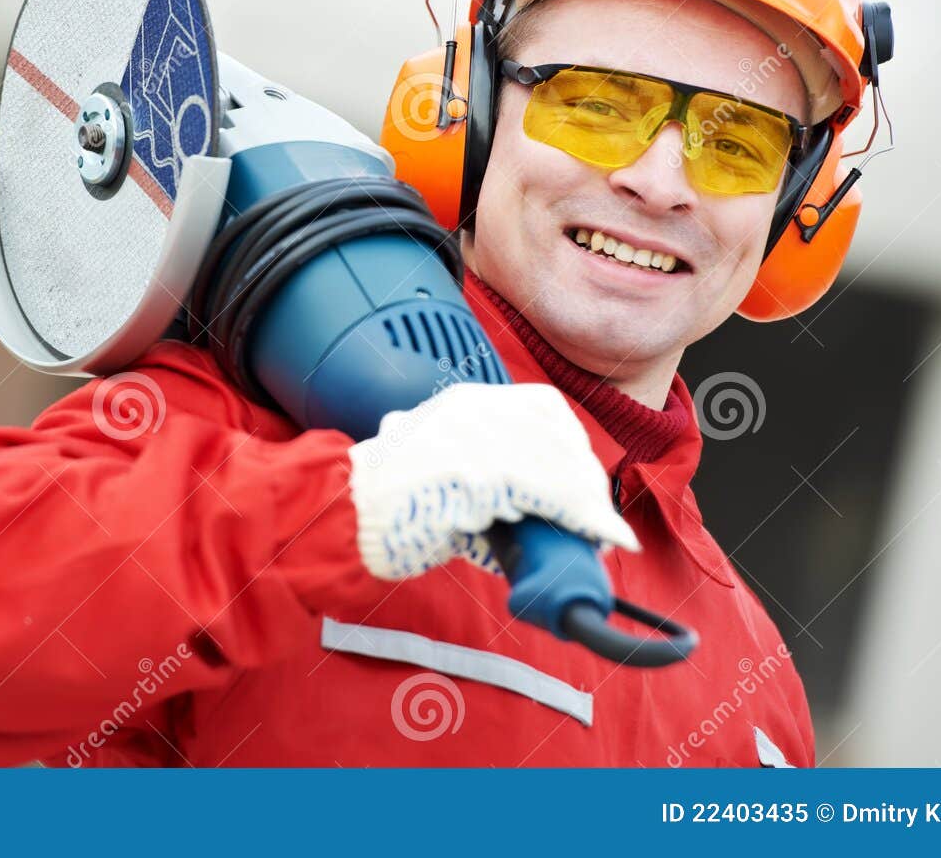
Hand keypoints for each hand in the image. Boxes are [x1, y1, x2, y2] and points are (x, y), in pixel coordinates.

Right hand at [346, 382, 638, 580]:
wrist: (339, 517)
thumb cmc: (385, 508)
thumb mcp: (439, 475)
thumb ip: (485, 485)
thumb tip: (535, 525)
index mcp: (460, 403)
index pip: (541, 407)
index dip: (572, 446)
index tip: (586, 482)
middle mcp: (468, 409)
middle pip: (554, 433)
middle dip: (584, 478)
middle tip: (596, 520)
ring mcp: (469, 437)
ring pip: (554, 462)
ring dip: (587, 504)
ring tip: (601, 537)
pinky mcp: (472, 473)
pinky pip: (544, 491)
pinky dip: (579, 515)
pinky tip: (596, 537)